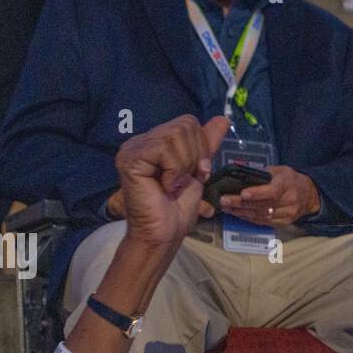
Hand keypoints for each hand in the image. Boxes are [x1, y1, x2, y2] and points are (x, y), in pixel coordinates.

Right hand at [114, 114, 229, 251]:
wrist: (164, 233)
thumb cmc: (177, 209)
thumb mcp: (198, 171)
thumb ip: (206, 144)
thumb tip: (222, 119)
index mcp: (154, 142)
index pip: (188, 123)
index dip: (201, 148)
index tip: (196, 173)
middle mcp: (140, 141)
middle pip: (184, 125)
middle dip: (195, 156)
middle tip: (183, 180)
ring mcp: (133, 148)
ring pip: (176, 136)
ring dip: (184, 166)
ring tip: (173, 184)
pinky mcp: (130, 158)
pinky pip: (164, 149)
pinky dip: (174, 170)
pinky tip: (165, 186)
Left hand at [218, 165, 320, 226]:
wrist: (309, 196)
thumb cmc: (291, 180)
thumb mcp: (280, 170)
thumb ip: (263, 173)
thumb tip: (241, 173)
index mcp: (288, 184)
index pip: (272, 191)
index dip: (257, 193)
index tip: (242, 193)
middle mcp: (289, 200)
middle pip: (263, 205)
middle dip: (241, 203)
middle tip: (224, 201)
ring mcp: (287, 214)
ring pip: (262, 215)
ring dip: (242, 212)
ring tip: (227, 207)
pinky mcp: (283, 223)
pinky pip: (264, 222)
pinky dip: (249, 218)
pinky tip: (238, 214)